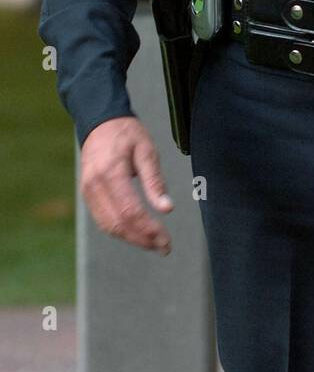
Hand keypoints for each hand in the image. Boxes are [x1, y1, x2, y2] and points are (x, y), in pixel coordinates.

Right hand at [79, 116, 172, 253]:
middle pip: (118, 224)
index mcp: (110, 173)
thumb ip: (155, 181)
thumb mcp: (147, 151)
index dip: (148, 229)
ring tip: (155, 244)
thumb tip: (167, 208)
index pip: (130, 211)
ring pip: (109, 226)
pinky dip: (121, 231)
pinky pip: (103, 220)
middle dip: (143, 239)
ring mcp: (88, 192)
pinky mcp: (88, 195)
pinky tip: (138, 234)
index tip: (166, 240)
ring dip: (133, 239)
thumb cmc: (126, 134)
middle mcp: (95, 186)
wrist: (100, 123)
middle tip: (165, 248)